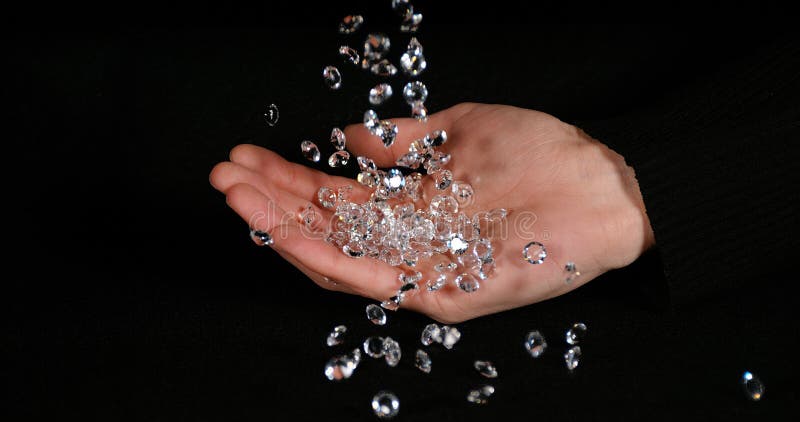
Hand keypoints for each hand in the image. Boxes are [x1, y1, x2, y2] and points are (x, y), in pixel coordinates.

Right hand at [209, 103, 653, 322]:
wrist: (607, 181)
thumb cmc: (542, 153)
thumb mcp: (460, 131)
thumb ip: (405, 142)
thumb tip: (351, 134)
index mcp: (412, 208)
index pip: (336, 199)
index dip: (289, 179)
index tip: (247, 155)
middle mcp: (410, 244)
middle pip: (326, 229)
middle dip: (270, 201)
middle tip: (221, 174)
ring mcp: (425, 272)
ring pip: (339, 258)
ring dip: (281, 227)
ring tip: (236, 197)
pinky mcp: (446, 294)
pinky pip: (376, 280)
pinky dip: (326, 258)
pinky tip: (284, 232)